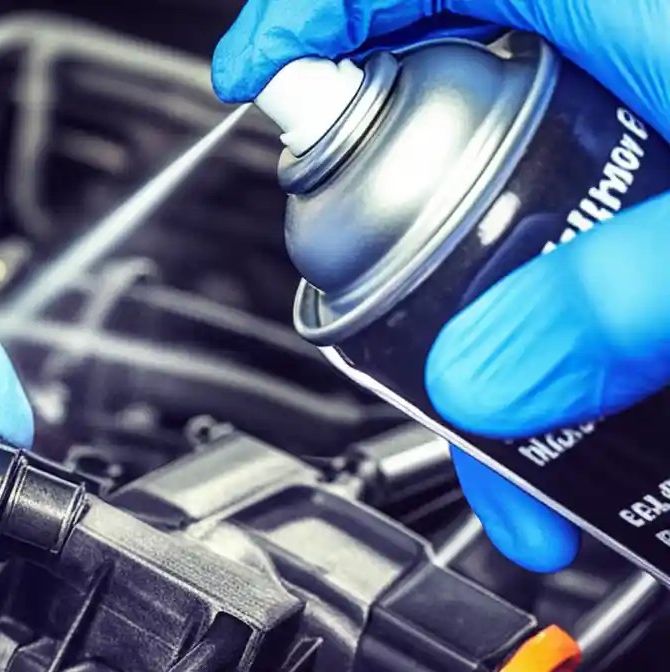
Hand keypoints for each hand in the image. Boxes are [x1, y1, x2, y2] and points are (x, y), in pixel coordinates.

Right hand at [214, 0, 669, 571]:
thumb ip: (610, 304)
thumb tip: (479, 383)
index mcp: (617, 5)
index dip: (298, 14)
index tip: (243, 80)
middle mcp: (618, 35)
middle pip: (442, 79)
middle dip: (392, 200)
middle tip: (374, 278)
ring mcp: (649, 92)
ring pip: (517, 168)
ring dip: (490, 297)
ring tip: (500, 430)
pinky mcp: (669, 146)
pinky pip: (587, 205)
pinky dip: (565, 301)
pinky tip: (586, 415)